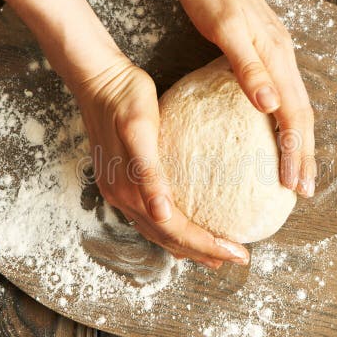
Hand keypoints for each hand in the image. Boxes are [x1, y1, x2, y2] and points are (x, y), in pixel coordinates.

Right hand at [70, 57, 250, 268]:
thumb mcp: (140, 129)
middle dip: (203, 251)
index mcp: (131, 188)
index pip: (174, 229)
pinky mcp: (120, 181)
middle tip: (238, 258)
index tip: (239, 252)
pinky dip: (170, 229)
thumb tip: (162, 212)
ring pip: (157, 231)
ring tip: (215, 254)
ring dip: (187, 246)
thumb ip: (148, 173)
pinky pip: (148, 216)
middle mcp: (122, 196)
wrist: (97, 78)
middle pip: (167, 237)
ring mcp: (118, 191)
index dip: (206, 245)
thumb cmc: (125, 97)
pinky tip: (182, 225)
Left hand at [176, 0, 315, 196]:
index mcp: (277, 59)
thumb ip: (248, 68)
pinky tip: (277, 135)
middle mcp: (284, 61)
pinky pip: (284, 98)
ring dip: (300, 143)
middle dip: (306, 156)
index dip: (297, 152)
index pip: (294, 115)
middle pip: (303, 117)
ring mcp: (278, 58)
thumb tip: (270, 105)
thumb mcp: (226, 30)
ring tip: (298, 172)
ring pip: (296, 109)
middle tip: (304, 190)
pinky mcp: (267, 56)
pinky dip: (286, 124)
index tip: (296, 184)